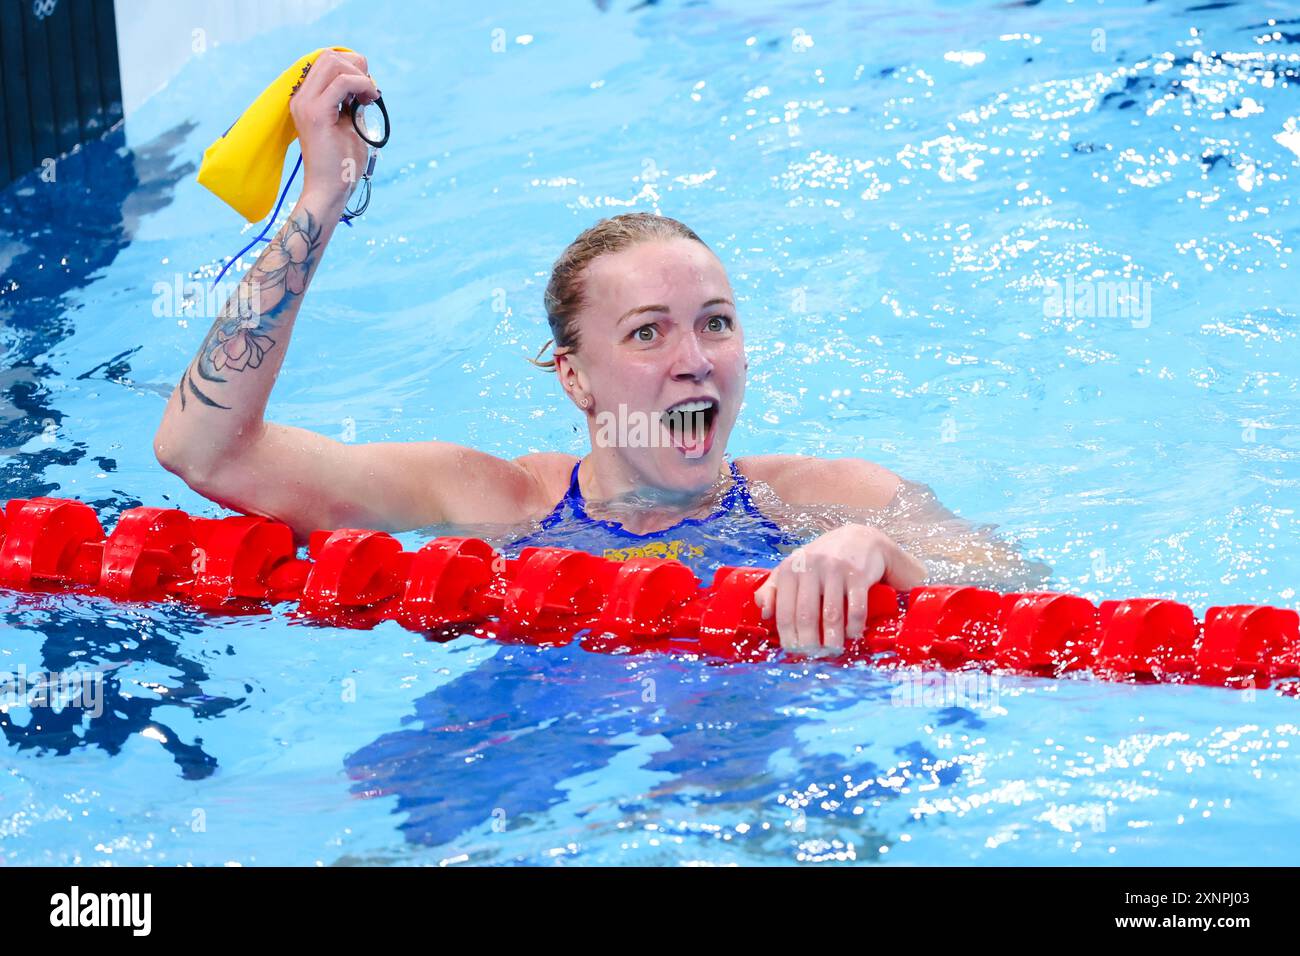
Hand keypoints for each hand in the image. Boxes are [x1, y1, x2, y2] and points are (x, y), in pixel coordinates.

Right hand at [289, 49, 378, 204]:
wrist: (330, 189)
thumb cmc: (342, 163)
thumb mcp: (349, 124)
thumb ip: (352, 103)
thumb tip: (365, 83)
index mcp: (306, 99)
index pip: (324, 62)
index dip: (350, 66)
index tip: (367, 88)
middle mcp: (301, 98)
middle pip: (327, 57)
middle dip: (356, 66)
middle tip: (371, 90)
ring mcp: (306, 104)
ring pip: (332, 63)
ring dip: (359, 76)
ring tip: (371, 97)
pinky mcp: (317, 113)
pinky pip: (342, 83)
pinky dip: (362, 85)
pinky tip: (370, 99)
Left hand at [753, 523, 927, 655]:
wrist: (861, 539)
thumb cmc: (822, 560)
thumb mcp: (794, 567)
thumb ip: (774, 588)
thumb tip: (764, 613)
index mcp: (790, 569)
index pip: (784, 611)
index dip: (788, 636)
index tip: (794, 652)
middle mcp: (810, 567)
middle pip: (806, 616)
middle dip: (809, 642)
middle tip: (814, 656)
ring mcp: (835, 570)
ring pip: (831, 615)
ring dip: (832, 639)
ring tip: (833, 651)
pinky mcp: (858, 574)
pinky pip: (856, 608)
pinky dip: (854, 627)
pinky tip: (852, 635)